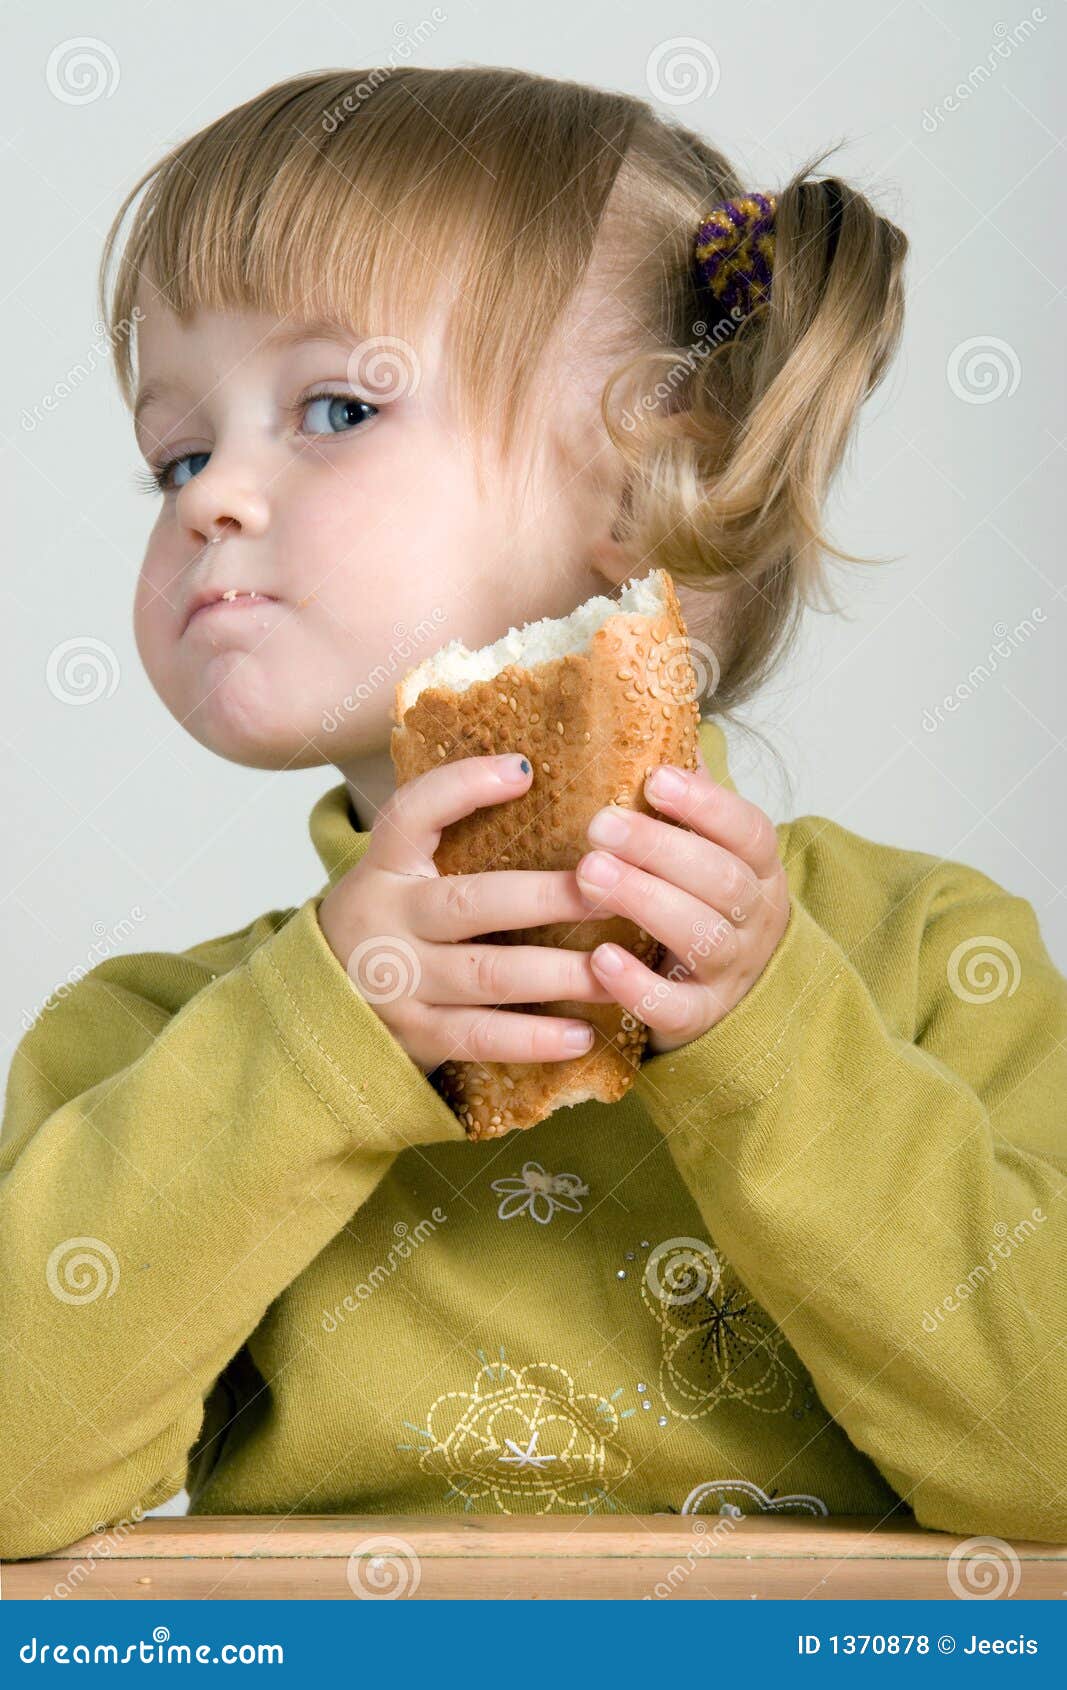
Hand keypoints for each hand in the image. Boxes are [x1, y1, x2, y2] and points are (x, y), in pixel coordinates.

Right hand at [317, 753, 612, 1074]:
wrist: (320, 1007)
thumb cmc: (387, 925)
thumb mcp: (397, 873)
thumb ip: (447, 836)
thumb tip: (532, 775)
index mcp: (384, 868)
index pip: (413, 814)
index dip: (463, 788)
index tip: (522, 770)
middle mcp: (388, 921)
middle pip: (472, 903)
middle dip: (548, 896)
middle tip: (611, 889)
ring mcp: (400, 983)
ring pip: (487, 975)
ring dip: (559, 973)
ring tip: (613, 969)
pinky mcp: (415, 1037)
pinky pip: (481, 1037)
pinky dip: (534, 1038)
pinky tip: (582, 1034)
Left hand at [573, 754, 791, 1055]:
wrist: (726, 995)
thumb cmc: (697, 901)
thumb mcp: (703, 849)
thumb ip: (685, 799)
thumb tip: (650, 713)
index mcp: (758, 867)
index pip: (747, 831)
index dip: (705, 806)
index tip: (655, 780)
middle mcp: (753, 918)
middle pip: (721, 882)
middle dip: (659, 851)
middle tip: (598, 826)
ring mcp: (730, 972)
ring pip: (699, 937)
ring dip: (643, 902)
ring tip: (589, 874)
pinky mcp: (698, 1018)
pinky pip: (674, 1006)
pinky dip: (638, 984)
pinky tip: (600, 959)